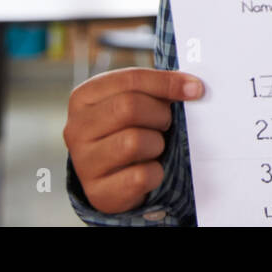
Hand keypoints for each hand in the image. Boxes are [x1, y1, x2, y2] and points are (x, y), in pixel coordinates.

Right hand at [63, 67, 202, 214]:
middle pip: (129, 108)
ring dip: (156, 144)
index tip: (195, 89)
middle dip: (160, 115)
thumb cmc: (130, 130)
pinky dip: (155, 173)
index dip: (167, 83)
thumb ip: (157, 90)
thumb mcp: (137, 103)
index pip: (129, 79)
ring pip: (133, 142)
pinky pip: (140, 176)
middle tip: (166, 123)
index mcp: (84, 97)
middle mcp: (76, 129)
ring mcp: (83, 163)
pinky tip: (150, 170)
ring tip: (154, 147)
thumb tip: (192, 87)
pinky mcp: (98, 192)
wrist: (114, 178)